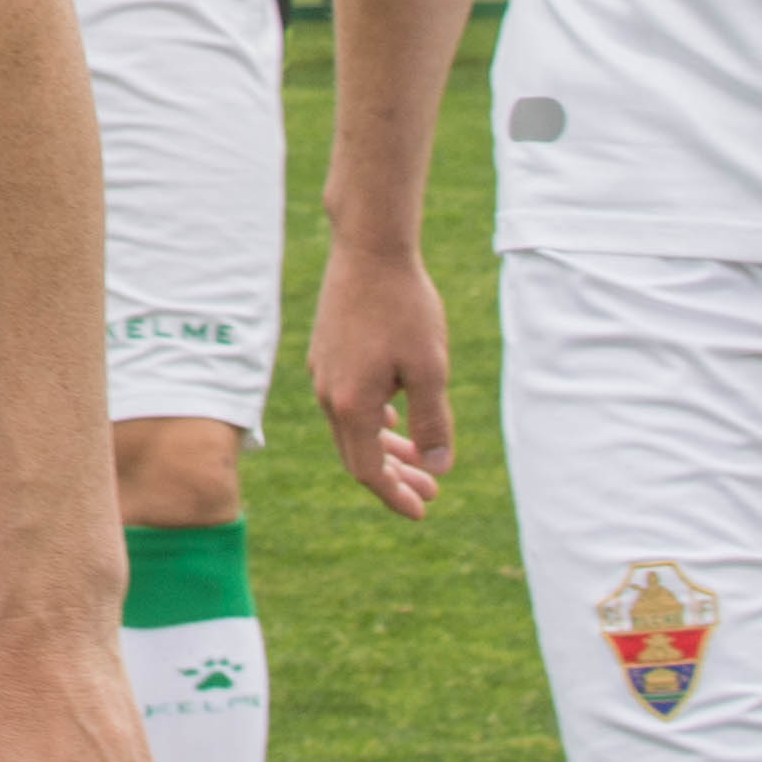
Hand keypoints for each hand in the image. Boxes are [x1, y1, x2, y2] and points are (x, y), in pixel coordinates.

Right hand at [308, 237, 455, 521]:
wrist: (369, 250)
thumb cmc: (405, 308)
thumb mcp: (430, 369)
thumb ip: (433, 422)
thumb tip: (438, 466)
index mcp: (351, 405)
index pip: (368, 471)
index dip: (395, 496)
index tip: (423, 510)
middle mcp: (329, 394)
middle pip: (358, 454)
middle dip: (395, 476)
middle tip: (432, 490)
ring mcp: (323, 372)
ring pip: (352, 427)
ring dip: (386, 447)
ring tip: (420, 457)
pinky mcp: (326, 353)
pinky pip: (346, 403)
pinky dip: (372, 420)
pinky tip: (394, 416)